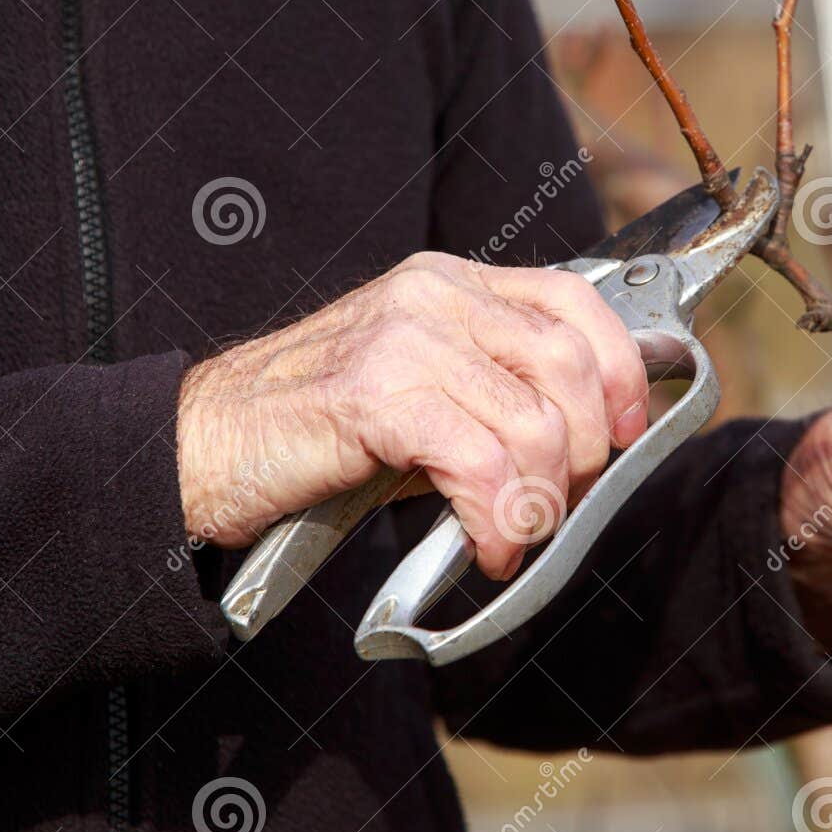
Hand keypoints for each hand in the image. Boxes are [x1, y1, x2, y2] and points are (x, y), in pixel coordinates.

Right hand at [176, 252, 647, 577]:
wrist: (203, 444)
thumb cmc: (319, 428)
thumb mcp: (426, 389)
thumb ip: (499, 392)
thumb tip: (588, 442)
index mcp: (453, 283)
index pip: (575, 300)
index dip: (621, 369)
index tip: (627, 430)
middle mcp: (435, 295)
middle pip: (569, 365)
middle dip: (585, 452)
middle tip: (556, 504)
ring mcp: (405, 338)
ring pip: (534, 423)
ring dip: (540, 501)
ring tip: (513, 534)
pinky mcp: (376, 394)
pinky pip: (481, 464)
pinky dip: (498, 520)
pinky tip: (485, 547)